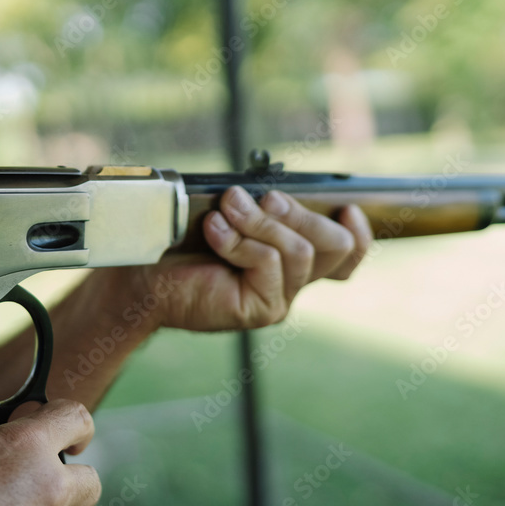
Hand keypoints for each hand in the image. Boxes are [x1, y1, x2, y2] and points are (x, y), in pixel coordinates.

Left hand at [114, 187, 372, 331]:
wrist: (144, 273)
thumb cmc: (184, 239)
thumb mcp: (233, 213)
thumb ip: (263, 207)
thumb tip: (276, 195)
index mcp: (294, 255)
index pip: (349, 252)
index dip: (360, 230)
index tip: (348, 207)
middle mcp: (294, 280)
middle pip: (336, 245)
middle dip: (302, 213)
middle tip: (266, 198)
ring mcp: (281, 298)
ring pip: (299, 250)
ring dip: (260, 223)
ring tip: (225, 210)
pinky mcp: (262, 310)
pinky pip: (270, 264)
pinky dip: (239, 241)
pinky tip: (214, 230)